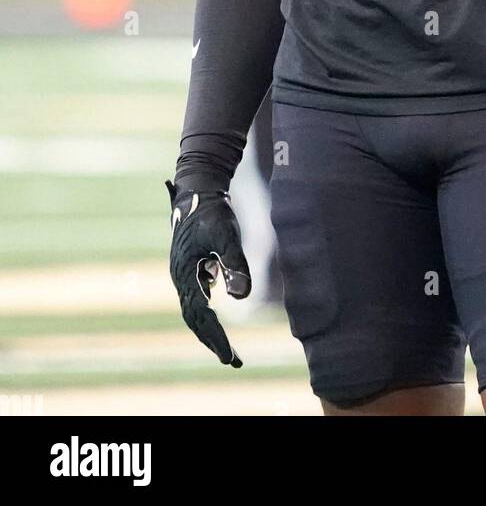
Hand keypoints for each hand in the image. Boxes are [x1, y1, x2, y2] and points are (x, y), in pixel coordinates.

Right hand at [166, 180, 250, 366]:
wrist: (198, 187)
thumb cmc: (212, 210)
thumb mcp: (226, 235)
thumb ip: (235, 264)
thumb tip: (242, 298)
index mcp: (184, 273)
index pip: (200, 315)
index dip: (215, 337)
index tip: (229, 356)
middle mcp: (180, 277)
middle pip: (194, 318)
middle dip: (212, 340)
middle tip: (233, 361)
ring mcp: (183, 273)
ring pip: (195, 310)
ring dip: (210, 330)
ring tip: (228, 350)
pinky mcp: (190, 267)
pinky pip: (197, 298)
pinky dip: (208, 314)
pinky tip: (218, 321)